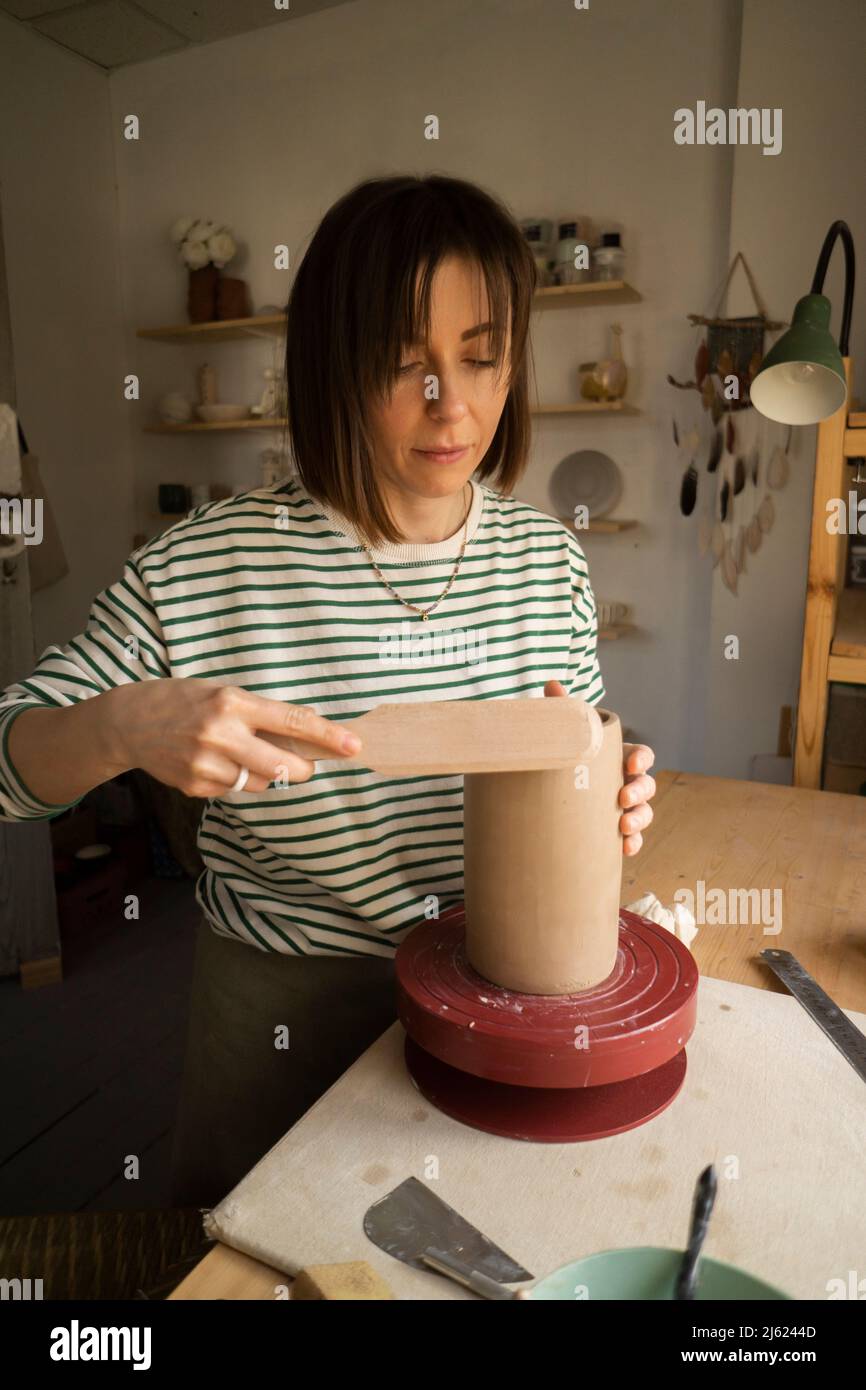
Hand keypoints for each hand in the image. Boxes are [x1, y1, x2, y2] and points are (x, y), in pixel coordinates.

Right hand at [104, 679, 360, 797]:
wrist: (129, 722)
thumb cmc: (183, 701)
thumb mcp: (224, 693)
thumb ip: (260, 714)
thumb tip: (306, 734)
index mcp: (233, 703)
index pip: (292, 721)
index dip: (327, 736)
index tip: (353, 745)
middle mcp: (221, 734)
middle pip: (284, 766)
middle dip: (304, 769)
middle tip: (309, 765)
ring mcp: (207, 763)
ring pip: (261, 783)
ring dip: (267, 774)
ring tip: (245, 754)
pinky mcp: (196, 786)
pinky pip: (235, 790)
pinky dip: (238, 780)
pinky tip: (218, 763)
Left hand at [543, 680, 655, 855]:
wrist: (550, 790)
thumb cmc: (565, 757)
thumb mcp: (565, 734)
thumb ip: (562, 709)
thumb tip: (551, 684)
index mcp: (618, 756)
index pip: (642, 754)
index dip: (642, 758)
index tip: (631, 763)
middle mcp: (625, 780)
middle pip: (646, 784)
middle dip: (640, 791)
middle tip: (622, 798)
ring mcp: (623, 806)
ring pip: (644, 811)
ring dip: (640, 818)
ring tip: (624, 826)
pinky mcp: (614, 828)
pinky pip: (632, 837)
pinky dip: (633, 842)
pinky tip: (625, 848)